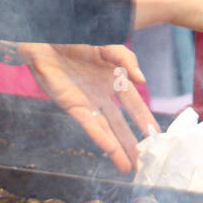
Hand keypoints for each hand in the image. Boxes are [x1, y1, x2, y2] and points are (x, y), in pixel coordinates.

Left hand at [11, 43, 155, 173]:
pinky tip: (112, 151)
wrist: (46, 34)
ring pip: (107, 130)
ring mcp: (87, 102)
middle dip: (133, 144)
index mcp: (114, 80)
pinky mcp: (71, 105)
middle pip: (121, 124)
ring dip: (118, 149)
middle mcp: (102, 95)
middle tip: (144, 162)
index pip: (134, 105)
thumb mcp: (107, 44)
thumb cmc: (76, 35)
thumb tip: (142, 80)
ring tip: (129, 167)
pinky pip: (90, 125)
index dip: (145, 121)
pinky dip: (101, 138)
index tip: (156, 137)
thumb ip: (125, 59)